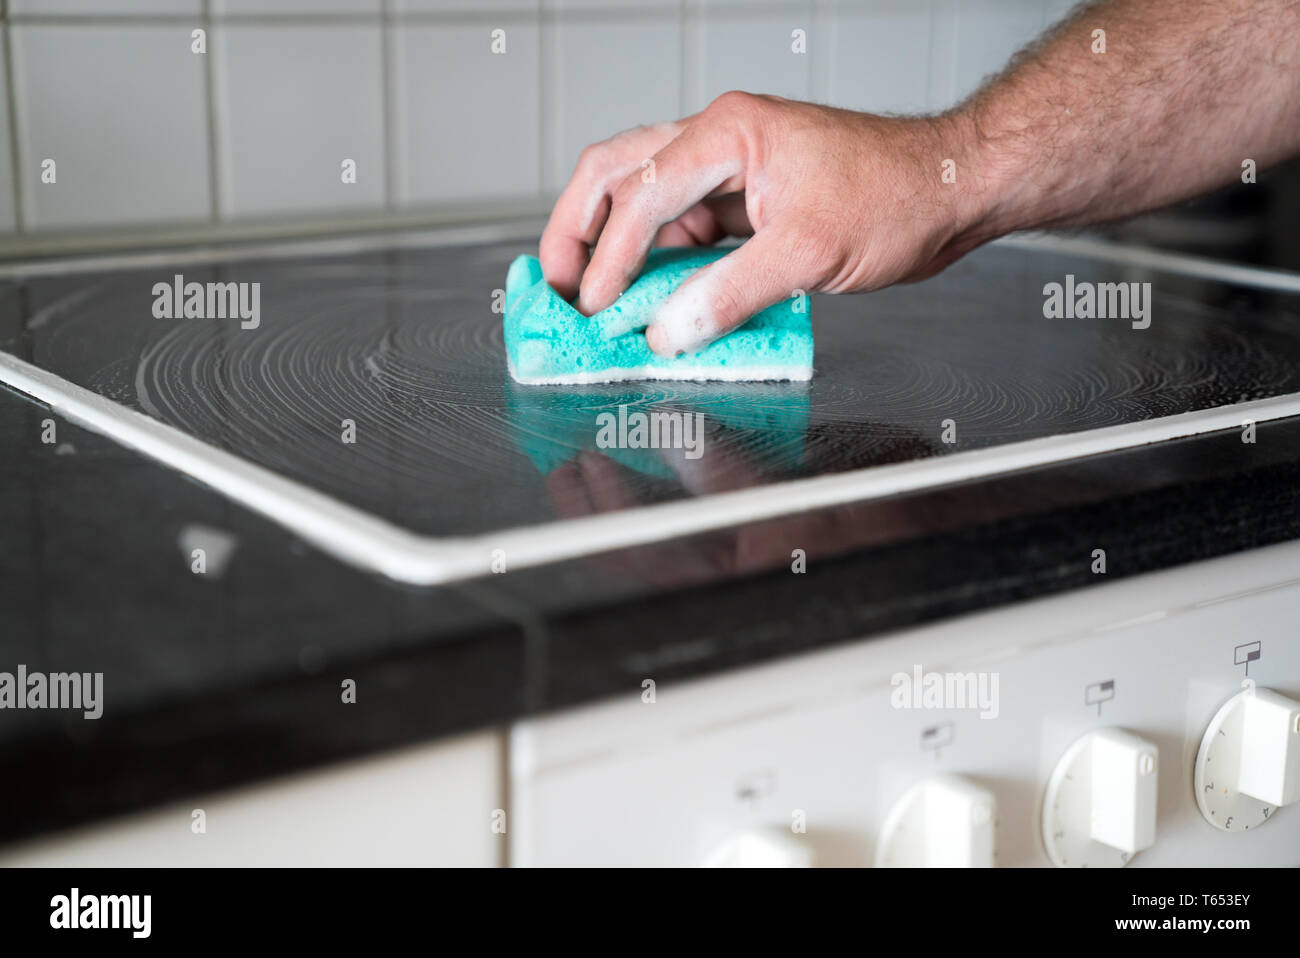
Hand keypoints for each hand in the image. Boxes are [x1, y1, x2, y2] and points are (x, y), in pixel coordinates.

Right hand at [539, 92, 992, 357]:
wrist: (949, 190)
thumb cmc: (896, 195)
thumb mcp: (810, 252)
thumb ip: (730, 292)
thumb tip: (666, 331)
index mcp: (727, 133)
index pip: (641, 194)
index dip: (609, 256)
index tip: (593, 308)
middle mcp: (718, 142)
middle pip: (615, 172)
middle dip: (576, 228)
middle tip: (557, 284)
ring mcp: (729, 170)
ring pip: (642, 197)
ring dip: (612, 244)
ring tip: (591, 296)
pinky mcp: (744, 202)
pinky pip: (683, 229)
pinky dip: (658, 262)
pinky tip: (650, 298)